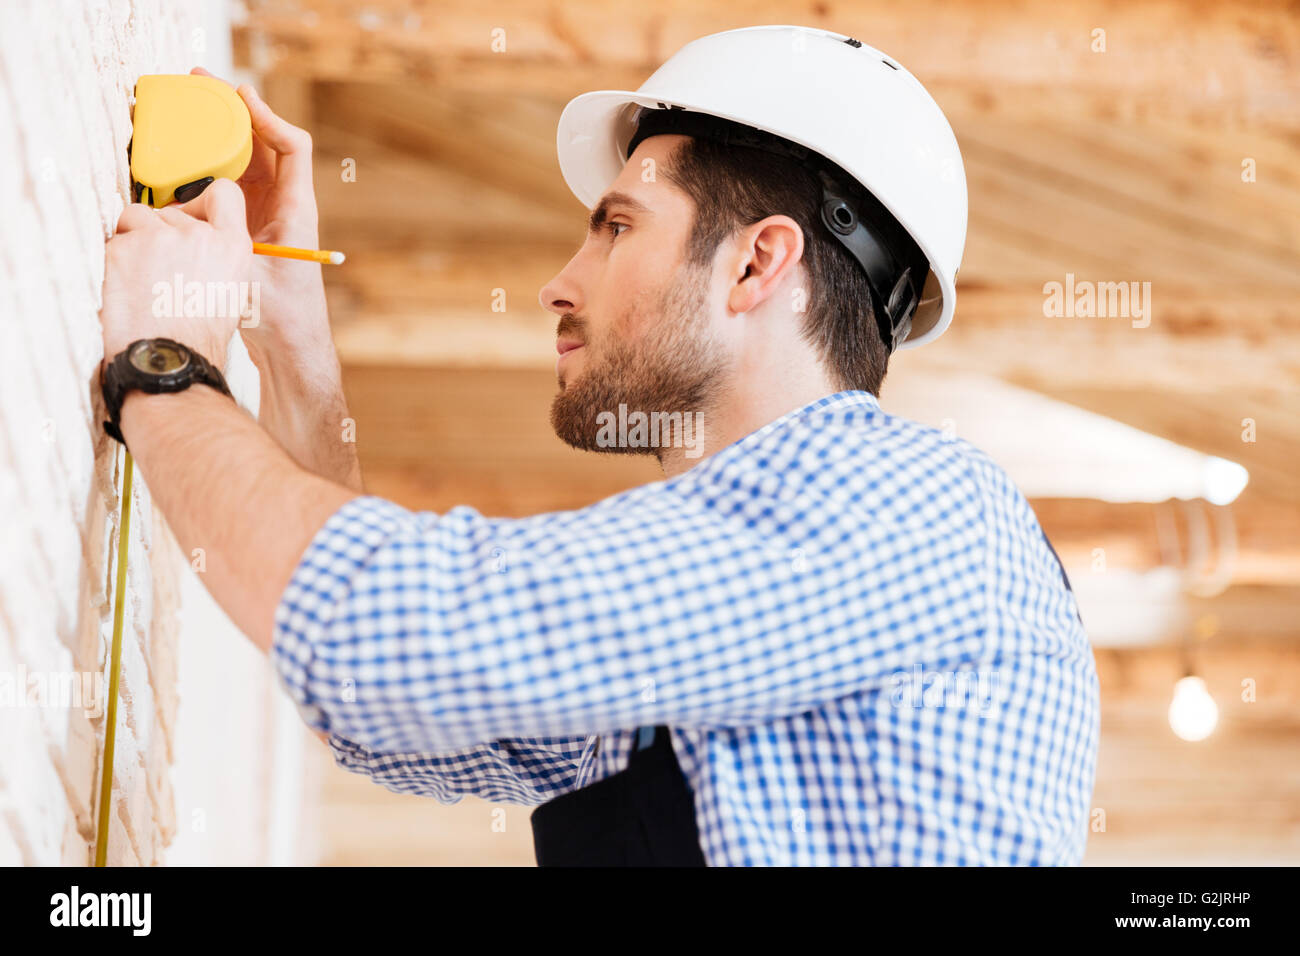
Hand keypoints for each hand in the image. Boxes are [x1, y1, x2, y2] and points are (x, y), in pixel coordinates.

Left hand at [100, 180, 252, 370]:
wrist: (166, 358)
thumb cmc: (197, 337)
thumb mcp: (230, 291)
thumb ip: (216, 255)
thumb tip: (191, 236)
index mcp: (232, 246)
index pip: (224, 193)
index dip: (203, 202)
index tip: (190, 215)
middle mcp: (198, 234)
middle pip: (171, 211)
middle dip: (162, 233)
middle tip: (160, 273)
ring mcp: (158, 237)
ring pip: (136, 217)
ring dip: (134, 239)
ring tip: (140, 278)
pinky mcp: (121, 246)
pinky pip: (112, 240)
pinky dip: (113, 260)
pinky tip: (124, 289)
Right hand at [189, 67, 329, 362]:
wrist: (290, 350)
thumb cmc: (281, 318)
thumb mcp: (250, 277)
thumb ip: (222, 244)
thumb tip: (181, 220)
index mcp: (297, 209)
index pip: (292, 147)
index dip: (266, 116)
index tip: (235, 95)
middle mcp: (285, 207)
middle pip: (263, 146)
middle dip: (232, 113)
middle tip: (196, 85)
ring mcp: (267, 217)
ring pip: (242, 164)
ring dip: (215, 138)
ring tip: (180, 115)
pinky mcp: (248, 230)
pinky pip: (226, 189)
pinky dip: (203, 173)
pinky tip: (173, 168)